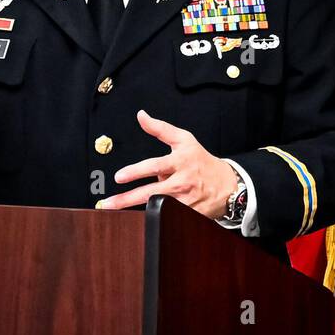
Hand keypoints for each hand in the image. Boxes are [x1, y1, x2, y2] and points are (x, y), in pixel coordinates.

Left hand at [98, 110, 239, 217]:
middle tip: (109, 202)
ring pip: (156, 206)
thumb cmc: (201, 161)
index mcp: (180, 161)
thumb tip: (141, 116)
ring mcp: (184, 200)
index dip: (136, 171)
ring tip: (115, 210)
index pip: (155, 166)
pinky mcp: (187, 214)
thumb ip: (160, 128)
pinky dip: (153, 217)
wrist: (226, 184)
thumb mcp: (184, 140)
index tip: (119, 176)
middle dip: (127, 199)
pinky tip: (139, 218)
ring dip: (135, 209)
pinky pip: (166, 216)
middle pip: (151, 192)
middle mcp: (181, 181)